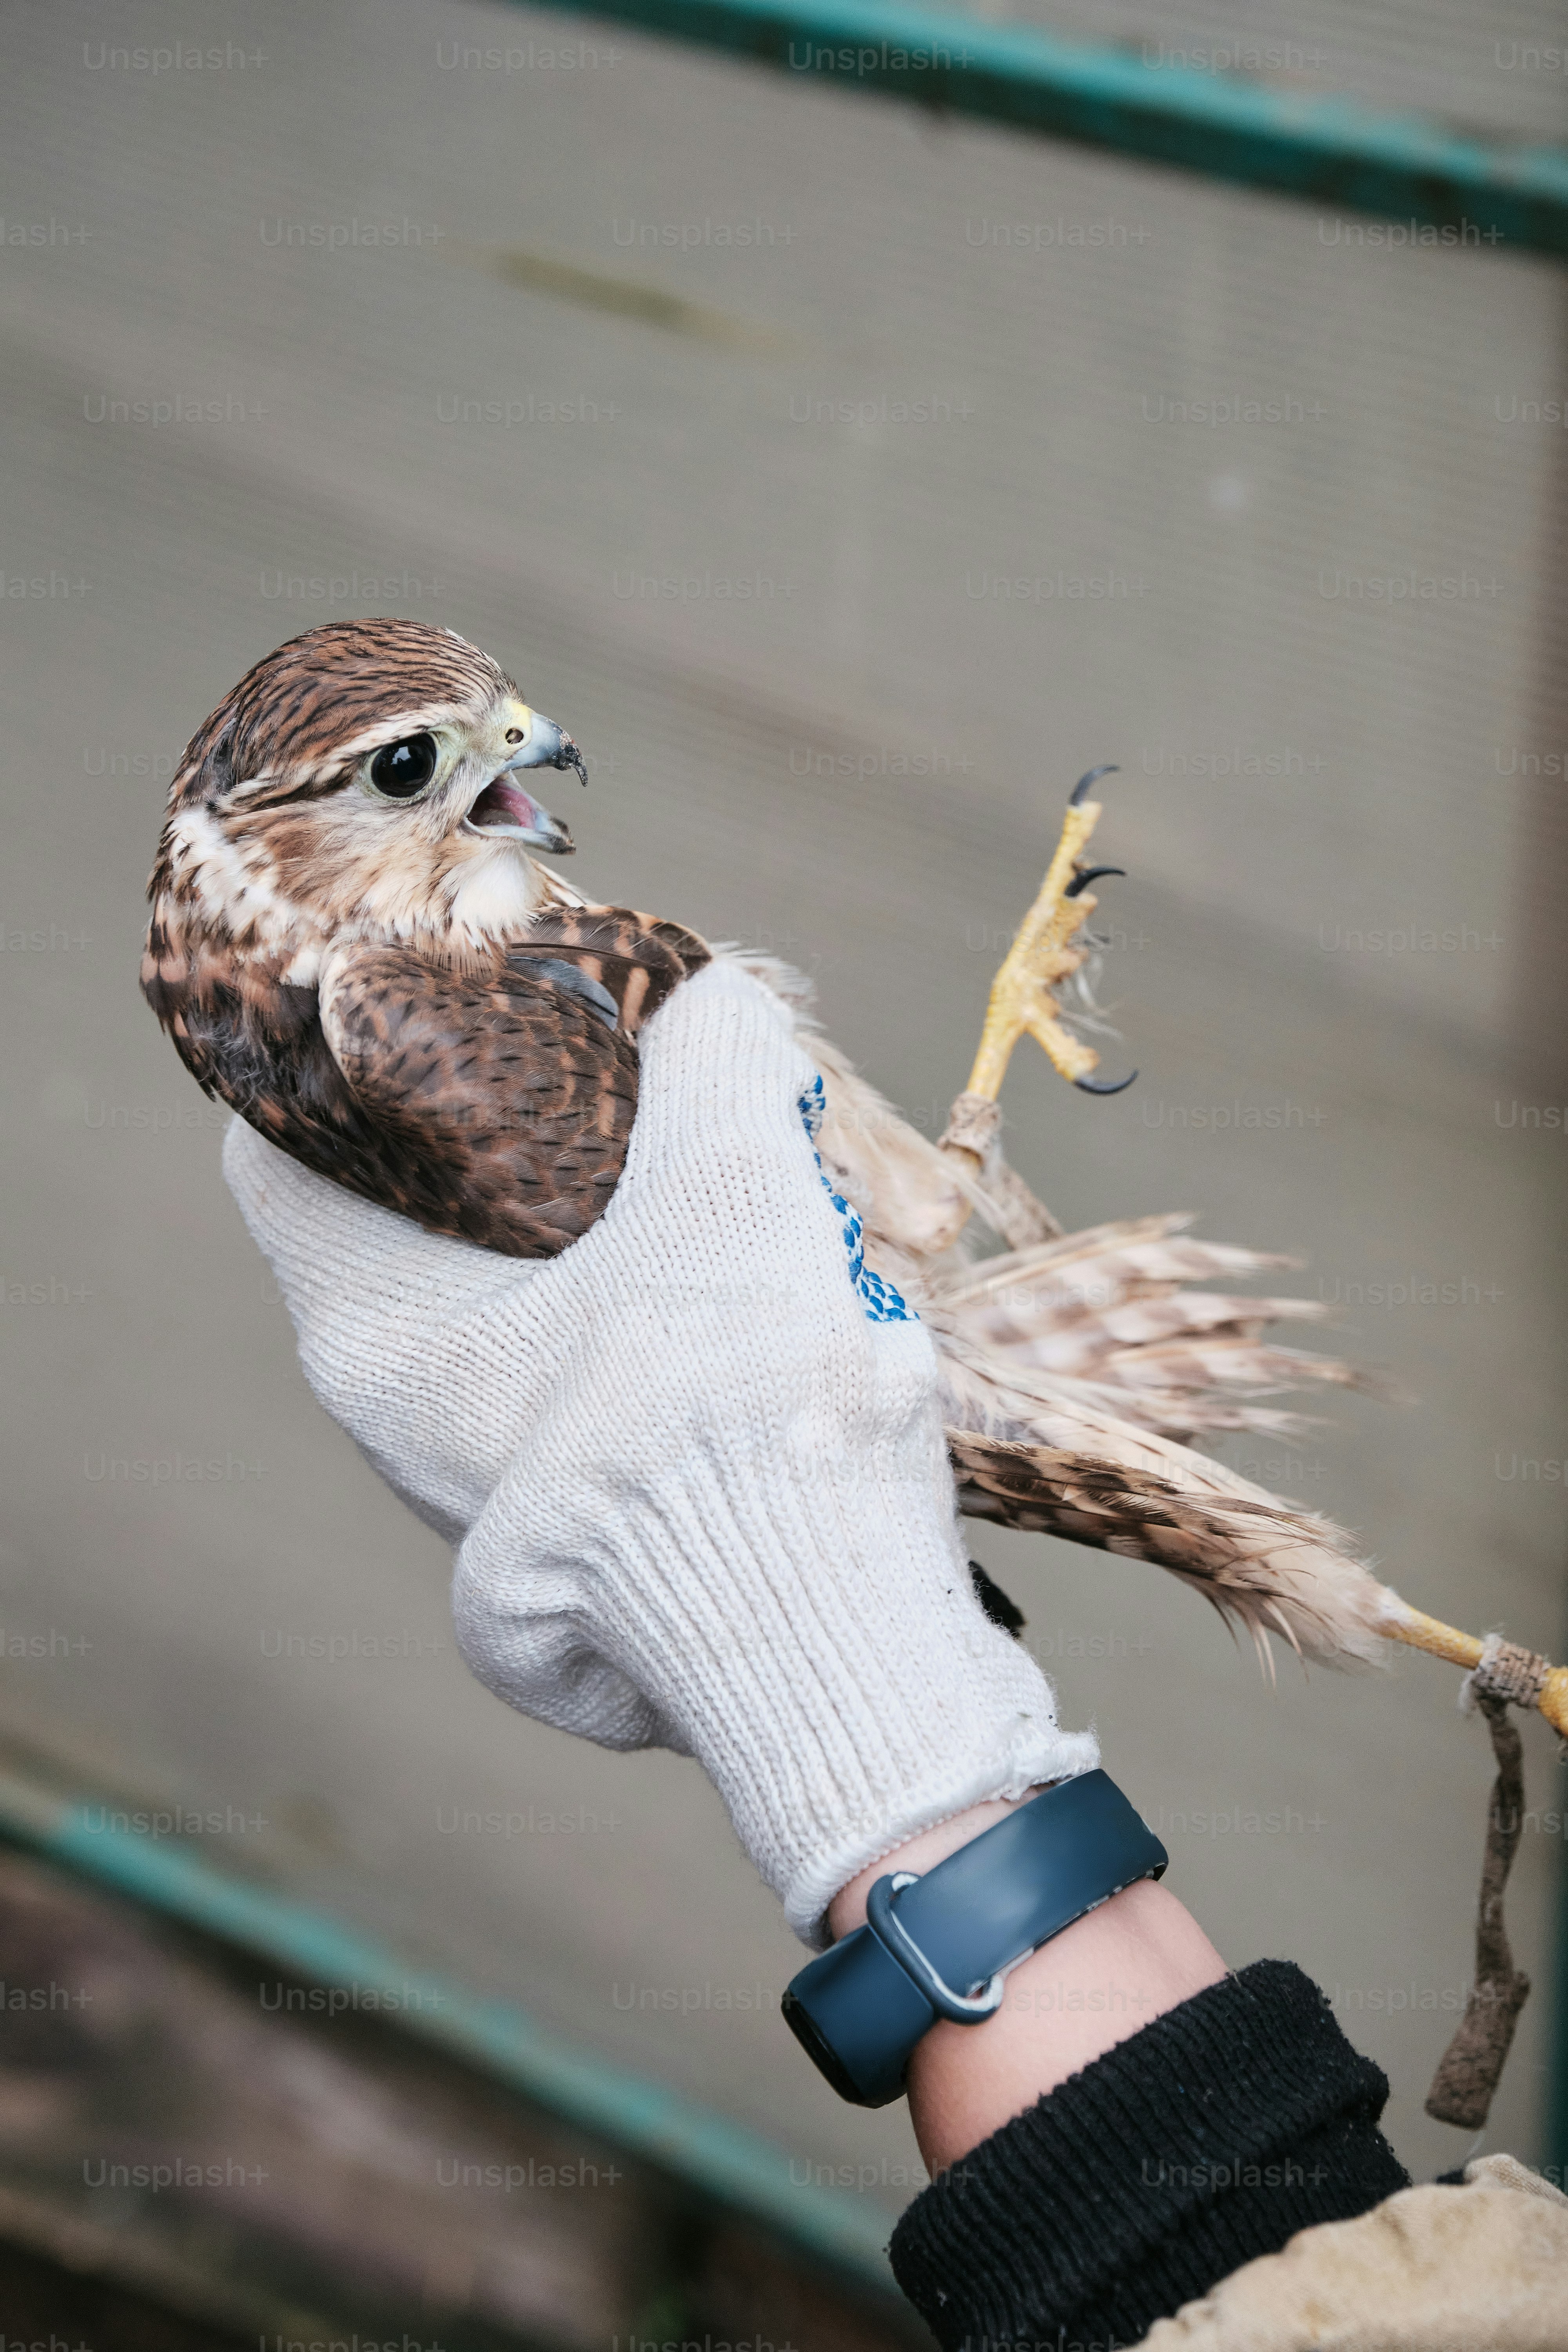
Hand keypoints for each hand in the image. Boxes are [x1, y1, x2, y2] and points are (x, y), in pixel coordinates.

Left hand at [224, 958, 1095, 1942]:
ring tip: (697, 1167)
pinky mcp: (584, 1538)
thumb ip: (717, 1059)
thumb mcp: (727, 1185)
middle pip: (403, 1226)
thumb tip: (722, 1002)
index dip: (337, 1056)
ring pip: (511, 1311)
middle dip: (499, 1134)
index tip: (421, 995)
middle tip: (598, 1065)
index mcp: (373, 1333)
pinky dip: (638, 1318)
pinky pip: (581, 1385)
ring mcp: (490, 1491)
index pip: (280, 1151)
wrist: (819, 1636)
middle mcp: (402, 1424)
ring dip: (594, 1232)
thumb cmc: (727, 1406)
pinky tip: (734, 1284)